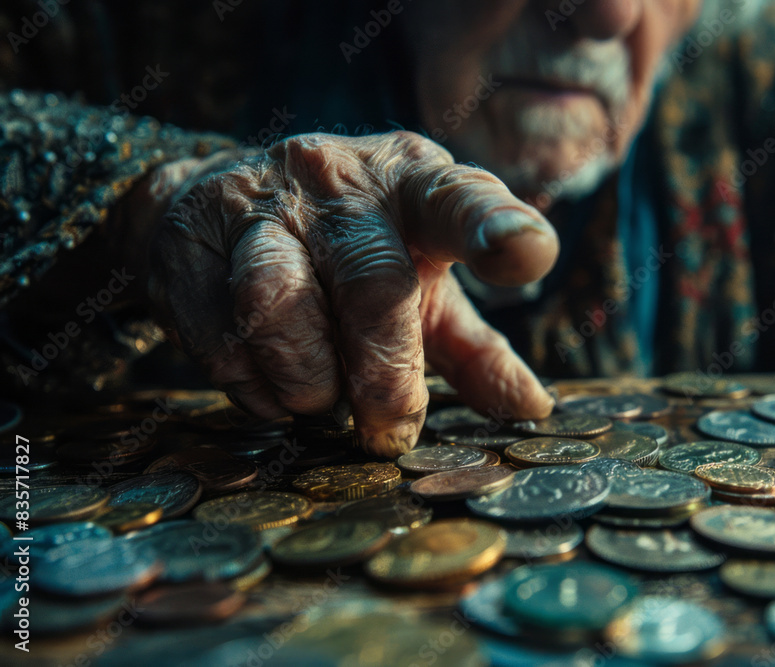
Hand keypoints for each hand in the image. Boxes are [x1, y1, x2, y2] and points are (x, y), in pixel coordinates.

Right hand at [146, 132, 557, 455]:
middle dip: (384, 374)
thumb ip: (475, 347)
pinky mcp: (185, 240)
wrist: (212, 203)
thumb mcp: (420, 285)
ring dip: (309, 380)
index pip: (458, 197)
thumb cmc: (346, 254)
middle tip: (388, 430)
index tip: (526, 252)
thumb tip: (534, 410)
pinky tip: (270, 387)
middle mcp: (335, 178)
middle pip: (370, 280)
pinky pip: (220, 335)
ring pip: (280, 303)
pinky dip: (254, 386)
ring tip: (320, 399)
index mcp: (411, 183)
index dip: (493, 224)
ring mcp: (253, 201)